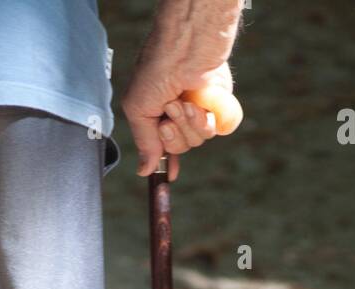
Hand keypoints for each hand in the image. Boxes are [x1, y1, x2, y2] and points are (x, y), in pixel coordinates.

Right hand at [121, 0, 243, 181]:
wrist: (186, 46)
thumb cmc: (156, 70)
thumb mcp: (138, 108)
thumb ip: (144, 142)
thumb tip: (144, 170)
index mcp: (156, 113)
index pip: (163, 146)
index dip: (166, 162)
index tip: (169, 175)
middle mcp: (178, 114)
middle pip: (179, 147)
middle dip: (173, 133)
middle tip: (169, 110)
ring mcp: (198, 110)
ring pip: (196, 141)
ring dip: (187, 123)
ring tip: (182, 101)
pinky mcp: (217, 107)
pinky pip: (214, 131)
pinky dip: (204, 121)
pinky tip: (198, 104)